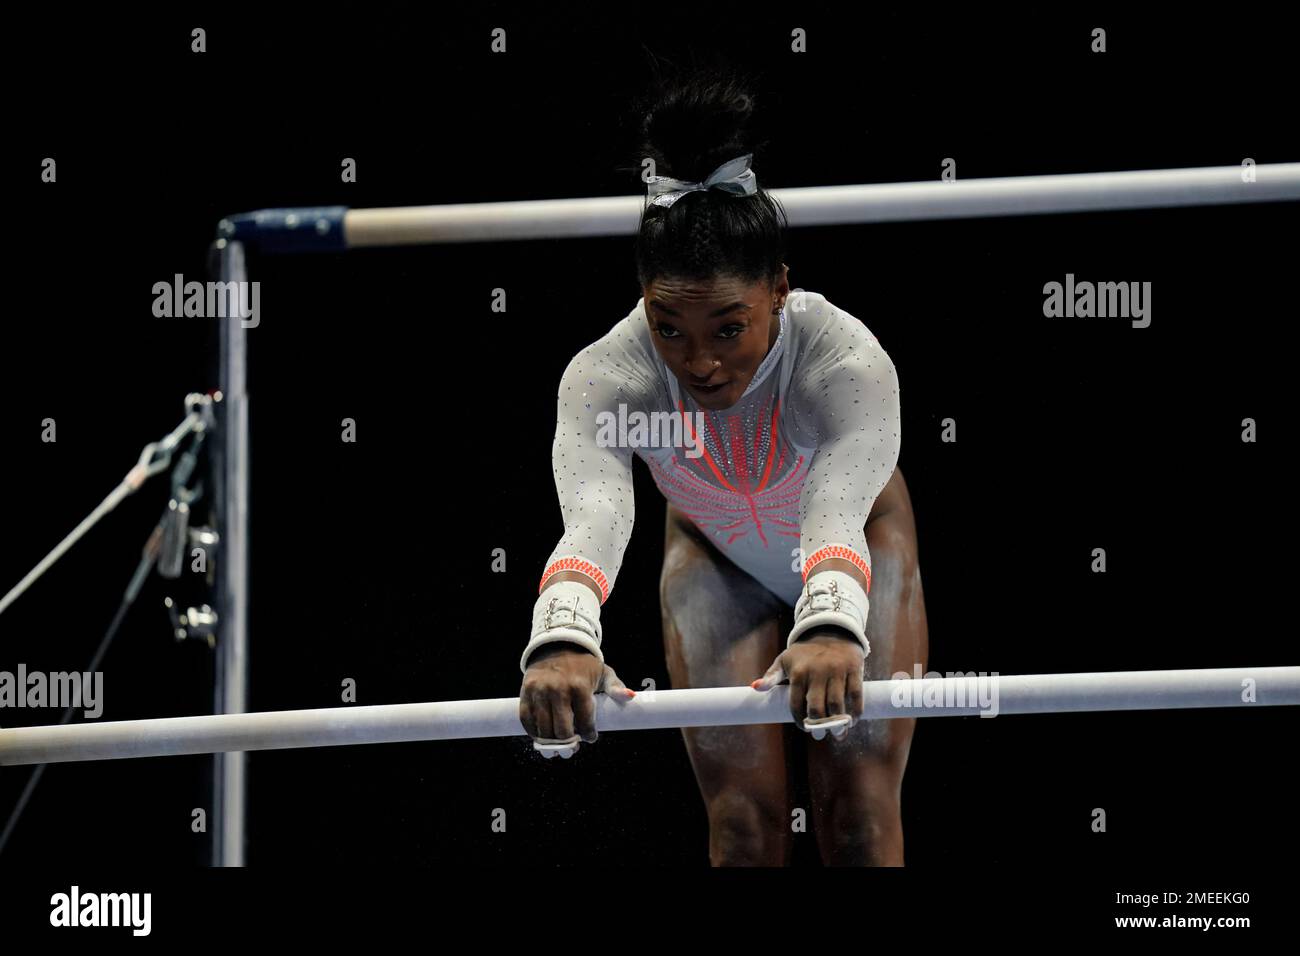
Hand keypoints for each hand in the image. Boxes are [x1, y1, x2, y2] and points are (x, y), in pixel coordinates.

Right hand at [519, 642, 633, 757]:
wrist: (557, 645)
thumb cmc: (583, 664)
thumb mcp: (603, 672)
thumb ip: (615, 687)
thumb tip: (631, 697)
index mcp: (580, 686)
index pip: (585, 722)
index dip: (588, 735)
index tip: (590, 738)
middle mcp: (558, 689)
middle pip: (562, 730)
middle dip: (569, 743)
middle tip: (573, 747)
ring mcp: (540, 691)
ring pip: (543, 728)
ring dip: (551, 742)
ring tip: (559, 745)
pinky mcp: (526, 692)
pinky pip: (526, 719)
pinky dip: (533, 732)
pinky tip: (541, 736)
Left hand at [751, 629, 865, 738]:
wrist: (830, 629)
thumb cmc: (804, 652)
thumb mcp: (785, 660)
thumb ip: (771, 676)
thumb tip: (754, 687)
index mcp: (798, 673)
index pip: (796, 704)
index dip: (800, 720)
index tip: (804, 727)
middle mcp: (817, 672)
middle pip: (817, 707)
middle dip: (819, 726)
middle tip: (820, 735)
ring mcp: (837, 671)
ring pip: (837, 704)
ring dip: (838, 723)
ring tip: (837, 733)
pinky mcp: (854, 669)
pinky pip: (856, 695)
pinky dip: (855, 711)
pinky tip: (852, 721)